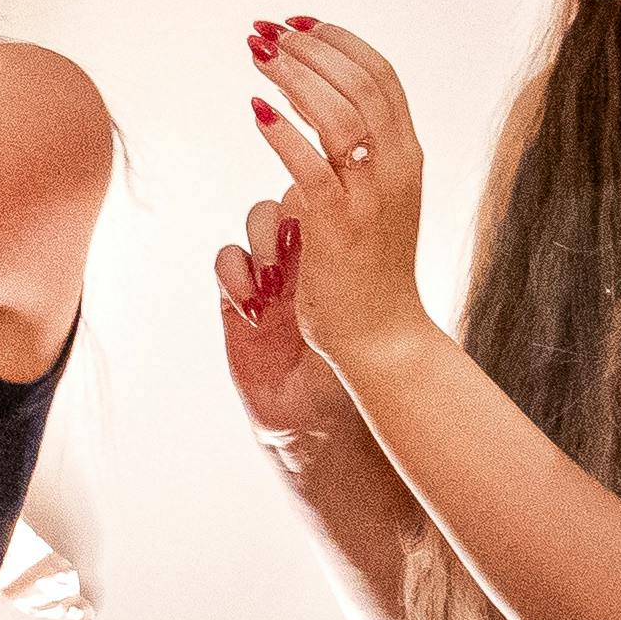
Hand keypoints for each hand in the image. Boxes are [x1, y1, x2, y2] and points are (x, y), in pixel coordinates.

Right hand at [215, 195, 361, 446]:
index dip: (325, 195)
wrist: (318, 424)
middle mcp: (305, 259)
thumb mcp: (364, 318)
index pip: (331, 201)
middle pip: (289, 201)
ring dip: (263, 243)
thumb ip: (365, 276)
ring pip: (256, 224)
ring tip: (276, 283)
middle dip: (291, 214)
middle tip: (299, 241)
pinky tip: (256, 309)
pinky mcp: (236, 301)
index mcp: (341, 256)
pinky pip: (227, 263)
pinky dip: (237, 276)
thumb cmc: (351, 376)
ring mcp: (269, 277)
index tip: (328, 210)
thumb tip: (393, 223)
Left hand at [243, 13, 433, 359]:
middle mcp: (397, 168)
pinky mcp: (338, 228)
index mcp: (407, 154)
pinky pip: (311, 169)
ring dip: (295, 78)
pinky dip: (284, 134)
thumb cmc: (369, 262)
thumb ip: (354, 148)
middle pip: (360, 85)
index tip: (297, 21)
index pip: (381, 75)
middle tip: (266, 33)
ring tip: (258, 57)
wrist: (382, 332)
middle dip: (311, 49)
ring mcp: (370, 197)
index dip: (339, 40)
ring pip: (340, 117)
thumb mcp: (374, 193)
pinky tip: (257, 111)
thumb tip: (309, 100)